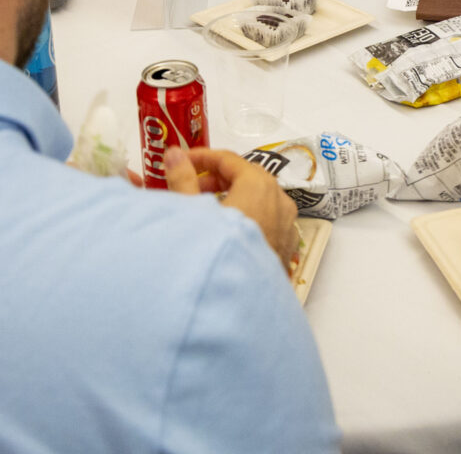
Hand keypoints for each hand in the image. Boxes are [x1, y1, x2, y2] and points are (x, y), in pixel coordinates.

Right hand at [164, 146, 299, 267]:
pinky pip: (266, 223)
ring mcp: (287, 228)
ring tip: (204, 211)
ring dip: (232, 198)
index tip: (181, 161)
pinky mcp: (285, 251)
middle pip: (247, 178)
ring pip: (259, 201)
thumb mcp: (191, 212)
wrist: (235, 306)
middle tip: (190, 186)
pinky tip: (224, 234)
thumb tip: (174, 155)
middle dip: (216, 179)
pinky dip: (246, 218)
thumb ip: (182, 179)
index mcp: (260, 187)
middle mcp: (280, 203)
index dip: (202, 157)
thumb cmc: (214, 254)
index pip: (229, 159)